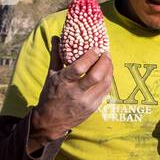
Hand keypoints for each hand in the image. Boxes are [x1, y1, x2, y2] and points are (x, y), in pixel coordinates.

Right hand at [27, 36, 112, 153]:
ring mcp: (86, 102)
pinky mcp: (93, 108)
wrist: (51, 121)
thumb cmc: (50, 95)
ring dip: (109, 70)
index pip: (80, 67)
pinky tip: (107, 73)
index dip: (91, 56)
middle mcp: (75, 93)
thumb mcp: (50, 75)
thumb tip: (56, 37)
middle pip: (96, 76)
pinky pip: (106, 91)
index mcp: (63, 82)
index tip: (96, 48)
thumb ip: (56, 56)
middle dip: (105, 62)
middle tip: (106, 53)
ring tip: (108, 61)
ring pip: (105, 83)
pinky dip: (108, 80)